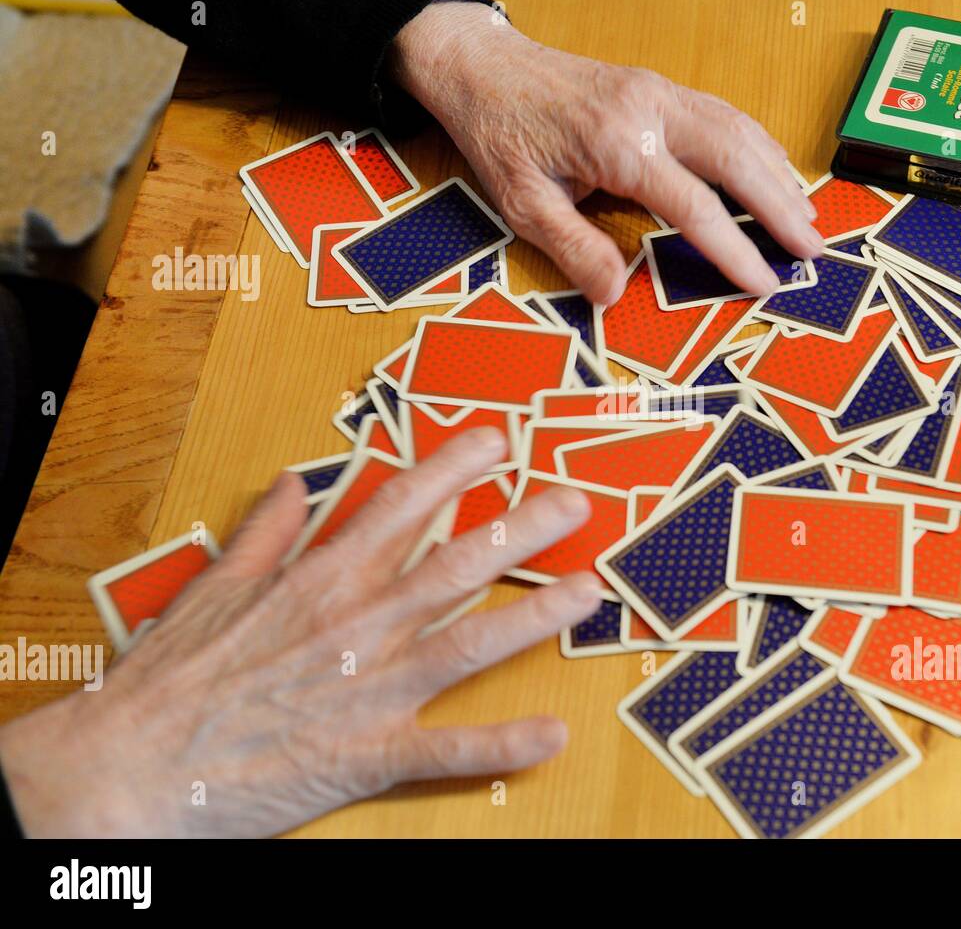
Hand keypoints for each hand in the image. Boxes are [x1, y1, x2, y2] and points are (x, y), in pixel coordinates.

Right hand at [0, 428, 600, 837]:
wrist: (125, 767)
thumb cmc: (167, 681)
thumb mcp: (211, 588)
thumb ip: (264, 532)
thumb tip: (297, 482)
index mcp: (318, 579)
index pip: (400, 505)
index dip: (455, 468)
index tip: (498, 439)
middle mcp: (354, 624)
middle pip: (455, 564)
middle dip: (522, 528)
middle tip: (577, 503)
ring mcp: (366, 688)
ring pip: (468, 642)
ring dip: (534, 616)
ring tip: (588, 593)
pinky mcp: (364, 755)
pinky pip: (445, 749)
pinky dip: (501, 743)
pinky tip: (551, 733)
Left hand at [391, 1, 822, 304]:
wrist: (482, 67)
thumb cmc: (500, 136)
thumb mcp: (522, 203)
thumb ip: (573, 248)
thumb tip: (614, 294)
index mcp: (617, 145)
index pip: (695, 206)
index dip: (735, 249)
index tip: (764, 282)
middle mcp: (649, 111)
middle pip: (736, 160)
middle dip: (780, 208)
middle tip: (812, 251)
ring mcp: (658, 92)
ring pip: (739, 131)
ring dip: (778, 175)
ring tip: (807, 218)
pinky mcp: (658, 87)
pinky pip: (723, 114)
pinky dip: (758, 145)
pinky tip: (774, 170)